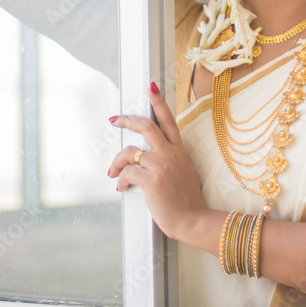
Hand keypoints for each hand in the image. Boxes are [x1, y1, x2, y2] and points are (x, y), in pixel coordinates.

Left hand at [107, 83, 206, 240]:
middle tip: (115, 120)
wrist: (192, 219)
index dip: (159, 102)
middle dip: (127, 120)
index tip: (151, 87)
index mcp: (178, 151)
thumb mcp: (183, 172)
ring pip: (130, 151)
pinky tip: (121, 188)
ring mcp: (161, 165)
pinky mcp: (151, 179)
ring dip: (116, 161)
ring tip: (113, 172)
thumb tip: (148, 159)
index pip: (169, 120)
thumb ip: (169, 161)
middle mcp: (170, 154)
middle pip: (146, 126)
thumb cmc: (186, 200)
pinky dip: (120, 180)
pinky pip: (126, 173)